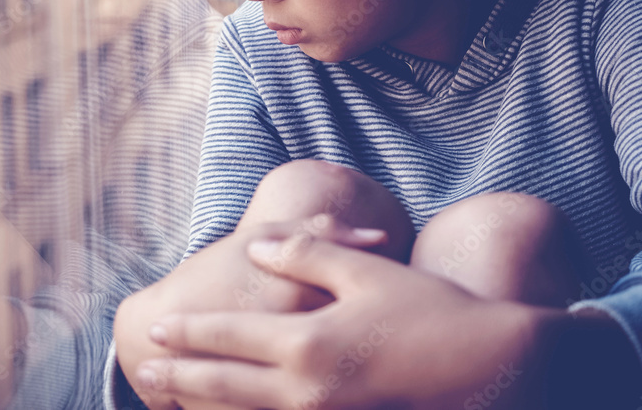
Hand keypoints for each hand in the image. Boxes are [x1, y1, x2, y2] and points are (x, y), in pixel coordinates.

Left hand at [136, 228, 552, 409]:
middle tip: (145, 372)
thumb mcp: (366, 272)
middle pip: (226, 385)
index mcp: (308, 342)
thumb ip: (306, 255)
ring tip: (173, 401)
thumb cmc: (432, 311)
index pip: (230, 336)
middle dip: (181, 378)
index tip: (157, 330)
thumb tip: (256, 247)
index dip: (190, 333)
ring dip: (206, 408)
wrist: (496, 368)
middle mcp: (307, 389)